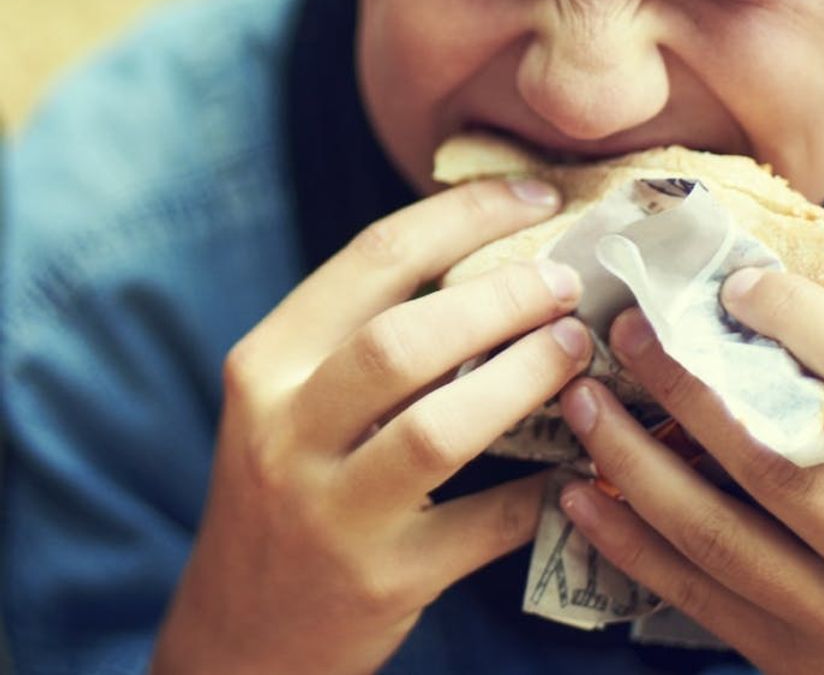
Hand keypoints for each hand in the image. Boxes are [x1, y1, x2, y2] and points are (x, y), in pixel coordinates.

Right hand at [152, 177, 591, 674]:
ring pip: (439, 429)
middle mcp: (286, 432)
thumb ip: (367, 329)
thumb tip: (497, 249)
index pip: (374, 257)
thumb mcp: (297, 396)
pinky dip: (541, 487)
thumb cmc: (292, 483)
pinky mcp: (381, 580)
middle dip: (504, 297)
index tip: (538, 195)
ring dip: (526, 378)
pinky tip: (580, 458)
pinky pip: (483, 525)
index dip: (467, 214)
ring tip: (576, 348)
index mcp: (269, 362)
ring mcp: (330, 512)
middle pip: (405, 339)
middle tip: (568, 283)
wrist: (241, 634)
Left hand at [557, 268, 823, 674]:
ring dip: (633, 458)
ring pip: (714, 532)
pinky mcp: (793, 667)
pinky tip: (580, 495)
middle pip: (773, 456)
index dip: (800, 315)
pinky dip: (628, 544)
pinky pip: (694, 598)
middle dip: (686, 382)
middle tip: (629, 327)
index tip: (739, 282)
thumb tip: (773, 320)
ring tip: (582, 399)